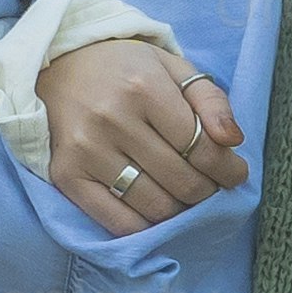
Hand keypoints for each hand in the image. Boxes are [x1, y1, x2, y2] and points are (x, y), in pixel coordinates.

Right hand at [27, 32, 245, 236]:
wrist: (56, 66)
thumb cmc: (123, 69)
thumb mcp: (171, 66)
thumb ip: (210, 99)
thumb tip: (233, 140)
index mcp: (144, 87)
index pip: (202, 147)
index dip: (228, 169)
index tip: (235, 174)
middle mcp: (113, 118)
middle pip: (183, 181)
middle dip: (207, 191)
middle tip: (210, 186)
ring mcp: (87, 149)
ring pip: (155, 206)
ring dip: (180, 210)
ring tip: (183, 197)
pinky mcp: (67, 174)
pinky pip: (117, 221)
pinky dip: (145, 226)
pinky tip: (155, 212)